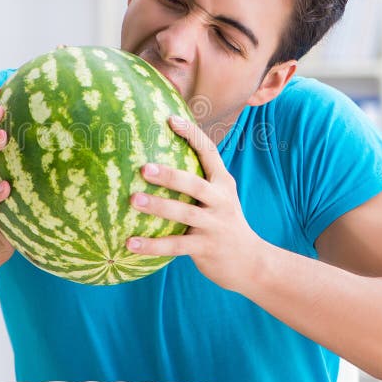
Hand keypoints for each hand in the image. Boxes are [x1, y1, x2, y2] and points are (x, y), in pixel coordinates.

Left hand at [126, 115, 264, 292]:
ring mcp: (215, 225)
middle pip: (195, 184)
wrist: (252, 262)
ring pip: (184, 214)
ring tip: (133, 200)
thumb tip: (157, 159)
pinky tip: (129, 243)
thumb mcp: (219, 198)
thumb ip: (197, 181)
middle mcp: (221, 201)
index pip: (209, 152)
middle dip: (170, 175)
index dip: (192, 134)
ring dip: (158, 207)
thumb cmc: (224, 223)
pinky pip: (176, 246)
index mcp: (223, 184)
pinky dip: (152, 245)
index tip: (171, 119)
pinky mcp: (206, 248)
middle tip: (143, 168)